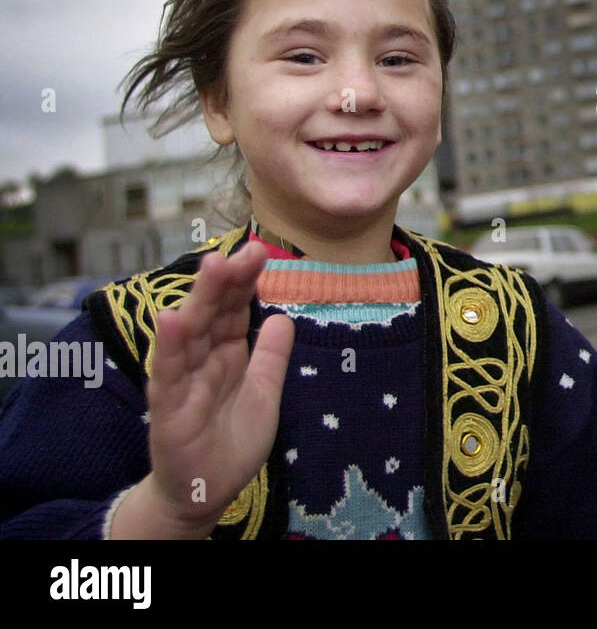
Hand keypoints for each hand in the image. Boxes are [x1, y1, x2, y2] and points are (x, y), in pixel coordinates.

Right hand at [111, 243, 293, 537]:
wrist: (206, 491)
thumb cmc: (231, 440)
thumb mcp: (263, 393)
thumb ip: (271, 356)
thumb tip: (284, 315)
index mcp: (225, 353)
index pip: (234, 309)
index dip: (245, 282)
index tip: (259, 251)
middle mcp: (201, 360)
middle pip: (212, 313)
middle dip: (227, 280)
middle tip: (244, 250)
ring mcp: (181, 381)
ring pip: (190, 333)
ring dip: (200, 299)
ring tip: (213, 266)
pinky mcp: (167, 408)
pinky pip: (167, 374)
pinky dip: (169, 347)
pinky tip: (171, 319)